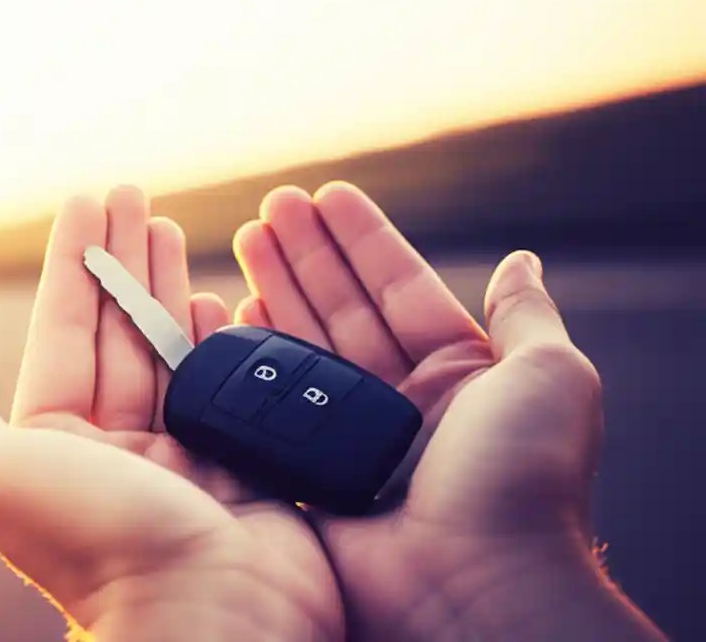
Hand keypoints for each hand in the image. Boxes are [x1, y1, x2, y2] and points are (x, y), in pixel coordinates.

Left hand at [0, 187, 342, 640]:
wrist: (209, 614)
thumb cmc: (97, 546)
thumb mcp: (3, 475)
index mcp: (59, 441)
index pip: (65, 329)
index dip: (75, 261)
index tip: (87, 201)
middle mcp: (119, 444)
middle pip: (121, 329)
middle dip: (125, 259)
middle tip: (135, 192)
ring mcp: (183, 452)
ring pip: (173, 349)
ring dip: (170, 285)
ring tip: (172, 223)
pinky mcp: (241, 463)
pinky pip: (231, 386)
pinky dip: (226, 338)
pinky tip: (222, 296)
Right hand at [233, 182, 663, 639]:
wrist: (474, 584)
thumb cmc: (522, 482)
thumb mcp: (550, 378)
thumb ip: (525, 316)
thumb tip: (523, 260)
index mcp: (460, 375)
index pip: (400, 288)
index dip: (361, 239)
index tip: (326, 195)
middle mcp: (403, 402)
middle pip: (343, 308)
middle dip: (308, 253)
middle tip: (272, 205)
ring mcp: (352, 438)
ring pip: (304, 347)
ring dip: (275, 289)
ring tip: (247, 236)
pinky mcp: (310, 474)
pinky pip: (272, 405)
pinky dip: (250, 359)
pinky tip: (230, 312)